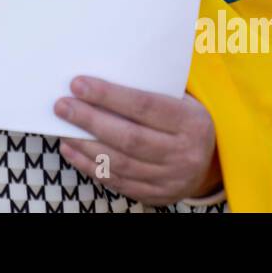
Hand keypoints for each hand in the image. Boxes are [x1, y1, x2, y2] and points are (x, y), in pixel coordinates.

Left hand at [55, 76, 221, 205]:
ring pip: (121, 163)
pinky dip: (90, 165)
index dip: (109, 95)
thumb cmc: (183, 120)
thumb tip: (99, 77)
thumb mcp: (181, 101)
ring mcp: (170, 178)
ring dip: (86, 145)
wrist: (209, 161)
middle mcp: (183, 153)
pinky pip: (117, 181)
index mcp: (191, 122)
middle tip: (62, 106)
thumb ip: (149, 92)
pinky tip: (72, 149)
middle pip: (129, 138)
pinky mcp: (155, 195)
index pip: (145, 106)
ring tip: (63, 128)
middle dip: (90, 120)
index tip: (79, 84)